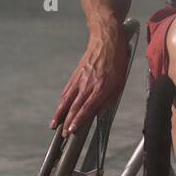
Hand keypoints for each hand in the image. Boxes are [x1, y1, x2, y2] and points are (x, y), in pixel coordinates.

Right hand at [50, 23, 129, 137]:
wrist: (106, 41)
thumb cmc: (117, 61)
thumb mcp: (121, 81)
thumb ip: (110, 99)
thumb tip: (100, 114)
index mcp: (100, 88)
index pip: (86, 108)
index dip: (78, 121)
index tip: (71, 131)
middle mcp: (88, 85)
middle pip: (74, 107)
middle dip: (67, 122)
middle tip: (63, 135)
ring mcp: (80, 80)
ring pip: (67, 100)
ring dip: (60, 114)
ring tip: (54, 125)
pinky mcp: (75, 75)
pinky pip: (67, 91)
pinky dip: (62, 101)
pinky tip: (59, 108)